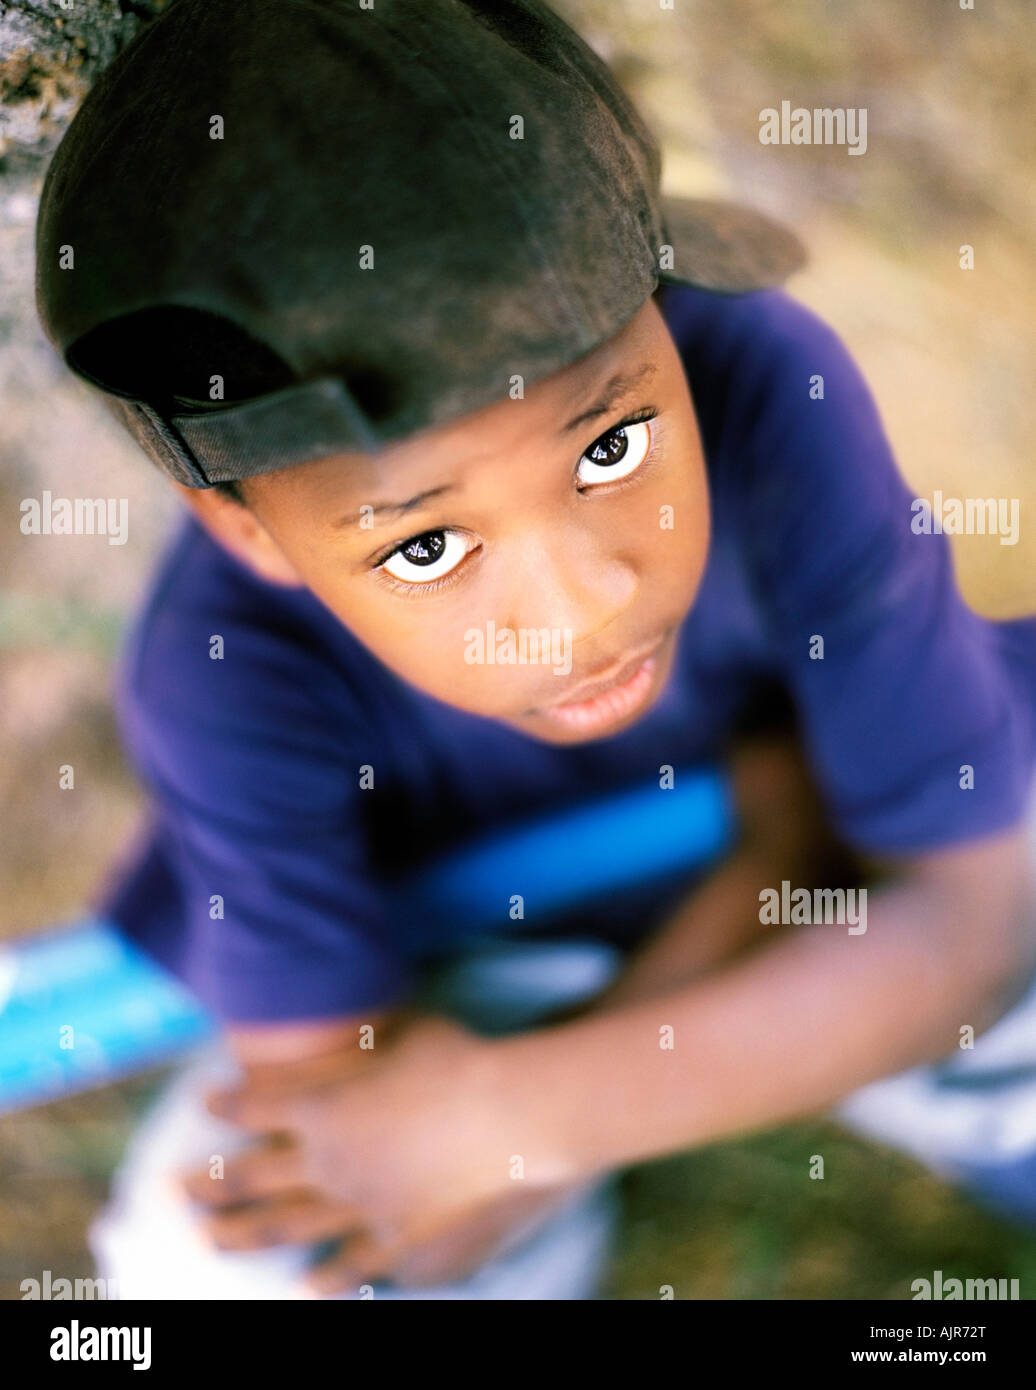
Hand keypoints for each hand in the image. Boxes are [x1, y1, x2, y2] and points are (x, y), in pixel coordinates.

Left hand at [181, 1015, 568, 1284]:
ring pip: (287, 1226)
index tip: (207, 1102)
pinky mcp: (398, 1239)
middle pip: (254, 1176)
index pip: (257, 1104)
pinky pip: (352, 1261)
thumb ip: (360, 1037)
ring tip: (212, 1242)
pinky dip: (326, 1277)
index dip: (229, 1103)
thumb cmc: (460, 1058)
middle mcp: (328, 1161)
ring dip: (244, 1234)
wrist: (512, 1115)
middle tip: (175, 1190)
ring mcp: (360, 1206)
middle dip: (211, 1182)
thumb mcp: (402, 1031)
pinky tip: (306, 1289)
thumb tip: (340, 1025)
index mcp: (323, 1106)